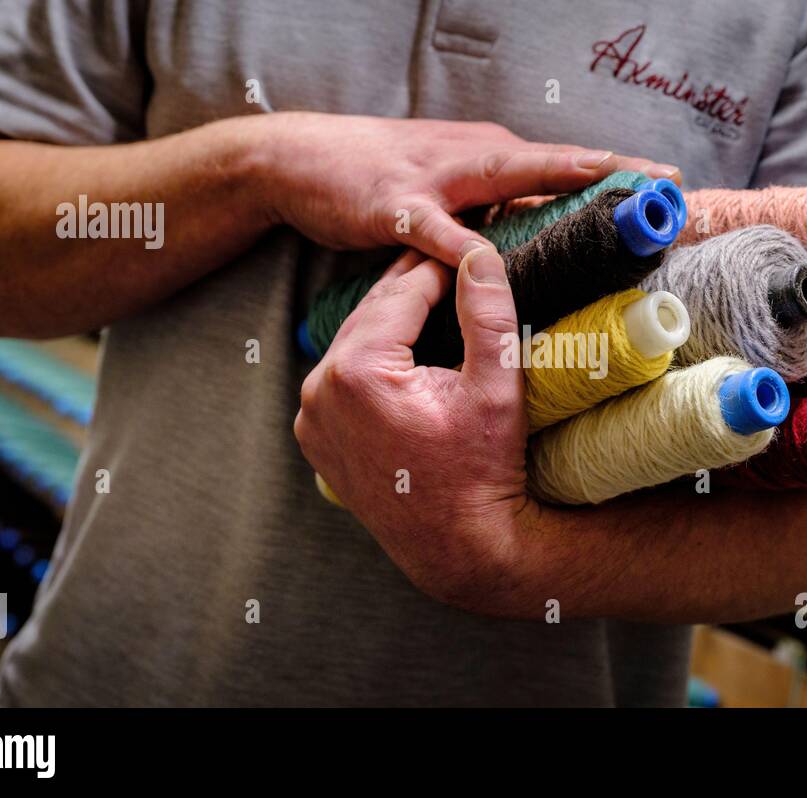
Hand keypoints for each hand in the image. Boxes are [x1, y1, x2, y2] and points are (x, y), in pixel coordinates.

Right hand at [251, 113, 679, 265]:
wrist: (297, 158)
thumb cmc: (378, 177)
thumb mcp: (446, 192)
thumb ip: (492, 214)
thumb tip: (538, 243)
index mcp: (492, 156)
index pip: (567, 165)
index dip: (621, 174)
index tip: (675, 186)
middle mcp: (476, 158)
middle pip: (559, 164)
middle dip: (616, 173)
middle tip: (673, 186)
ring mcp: (439, 180)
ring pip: (513, 178)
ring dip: (564, 181)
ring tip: (612, 193)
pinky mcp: (399, 207)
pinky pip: (438, 232)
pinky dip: (464, 249)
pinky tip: (489, 264)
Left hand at [294, 245, 532, 603]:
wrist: (460, 547)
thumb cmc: (482, 470)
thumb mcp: (495, 386)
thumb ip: (487, 312)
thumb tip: (479, 252)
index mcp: (357, 371)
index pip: (403, 293)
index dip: (442, 265)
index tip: (471, 243)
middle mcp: (320, 390)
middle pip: (373, 314)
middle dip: (414, 287)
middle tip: (451, 255)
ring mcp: (311, 417)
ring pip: (355, 343)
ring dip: (392, 318)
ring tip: (432, 292)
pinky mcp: (315, 436)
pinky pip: (343, 378)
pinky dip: (372, 357)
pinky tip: (405, 346)